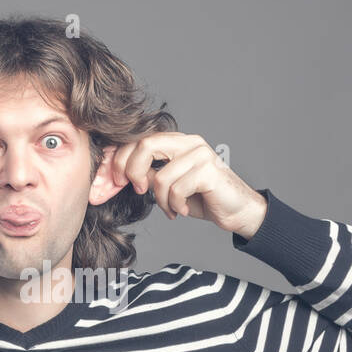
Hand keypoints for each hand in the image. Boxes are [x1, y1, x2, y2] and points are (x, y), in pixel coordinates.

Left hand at [104, 132, 266, 238]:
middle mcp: (189, 142)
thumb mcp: (168, 186)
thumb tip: (118, 173)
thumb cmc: (202, 198)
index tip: (114, 179)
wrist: (236, 211)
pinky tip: (184, 209)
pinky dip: (175, 206)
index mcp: (177, 142)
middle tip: (136, 190)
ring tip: (171, 208)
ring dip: (161, 200)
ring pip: (160, 177)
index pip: (140, 139)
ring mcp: (200, 155)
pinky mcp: (209, 171)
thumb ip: (148, 175)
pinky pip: (176, 190)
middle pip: (146, 145)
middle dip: (132, 170)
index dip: (121, 157)